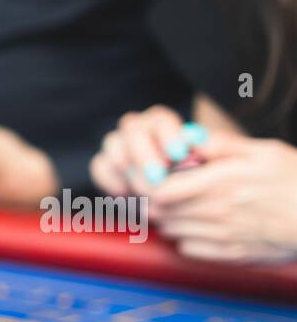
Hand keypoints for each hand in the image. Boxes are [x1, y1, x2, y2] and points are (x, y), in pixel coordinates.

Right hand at [90, 106, 216, 196]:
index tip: (180, 155)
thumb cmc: (207, 178)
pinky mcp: (107, 168)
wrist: (184, 200)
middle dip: (145, 154)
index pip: (159, 120)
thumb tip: (198, 139)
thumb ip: (213, 147)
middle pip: (132, 130)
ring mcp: (119, 148)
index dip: (168, 135)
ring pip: (112, 143)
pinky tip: (125, 194)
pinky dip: (109, 178)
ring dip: (126, 163)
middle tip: (158, 176)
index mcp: (162, 123)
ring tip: (142, 185)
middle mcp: (138, 130)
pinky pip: (100, 166)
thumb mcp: (220, 161)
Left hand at [149, 135, 296, 263]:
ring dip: (169, 218)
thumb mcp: (263, 152)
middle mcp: (216, 210)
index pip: (160, 189)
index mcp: (221, 181)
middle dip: (153, 200)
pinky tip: (198, 226)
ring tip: (182, 206)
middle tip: (161, 190)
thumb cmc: (294, 179)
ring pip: (170, 230)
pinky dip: (185, 238)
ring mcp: (221, 235)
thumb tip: (188, 137)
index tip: (153, 174)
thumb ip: (221, 145)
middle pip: (159, 212)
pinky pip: (188, 249)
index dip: (149, 182)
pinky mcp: (228, 253)